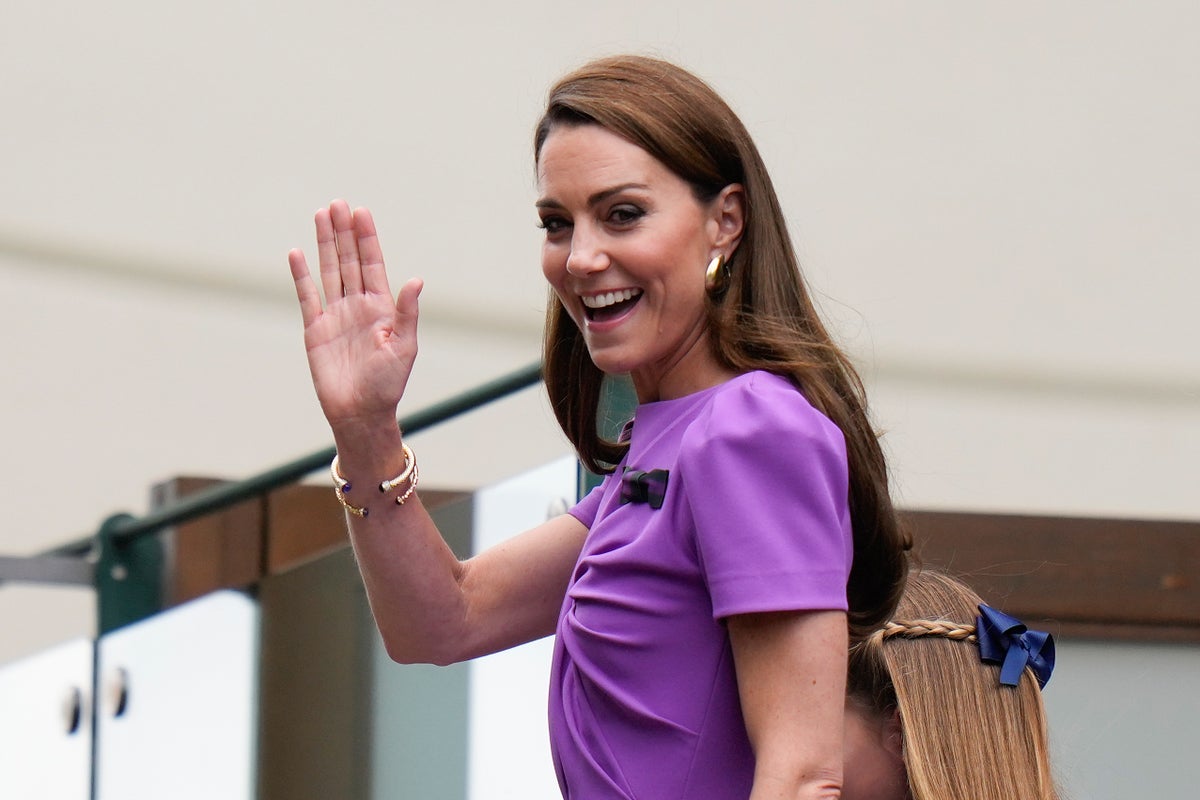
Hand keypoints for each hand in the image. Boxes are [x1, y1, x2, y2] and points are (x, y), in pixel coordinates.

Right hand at [288, 200, 422, 429]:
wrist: (360, 413)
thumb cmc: (388, 384)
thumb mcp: (405, 347)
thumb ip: (407, 313)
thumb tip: (416, 280)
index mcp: (381, 308)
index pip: (372, 264)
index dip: (367, 238)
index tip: (361, 211)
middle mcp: (357, 306)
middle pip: (349, 261)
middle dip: (344, 232)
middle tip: (338, 202)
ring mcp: (335, 316)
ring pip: (329, 271)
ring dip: (325, 244)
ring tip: (321, 215)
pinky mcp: (315, 330)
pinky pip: (307, 296)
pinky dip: (301, 275)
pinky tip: (297, 252)